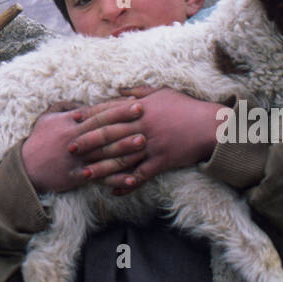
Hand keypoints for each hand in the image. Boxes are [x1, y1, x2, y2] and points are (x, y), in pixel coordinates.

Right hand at [21, 99, 146, 193]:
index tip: (134, 102)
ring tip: (142, 142)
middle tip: (144, 114)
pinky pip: (100, 177)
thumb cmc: (38, 140)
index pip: (96, 112)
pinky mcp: (77, 176)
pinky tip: (132, 177)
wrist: (25, 168)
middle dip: (124, 121)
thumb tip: (82, 101)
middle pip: (103, 128)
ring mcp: (77, 159)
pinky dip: (115, 178)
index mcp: (69, 122)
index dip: (116, 107)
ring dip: (124, 147)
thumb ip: (65, 107)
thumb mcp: (47, 118)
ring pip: (104, 152)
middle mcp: (75, 139)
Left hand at [71, 86, 224, 195]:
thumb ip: (139, 92)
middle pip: (110, 134)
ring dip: (102, 167)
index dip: (90, 115)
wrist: (212, 125)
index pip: (110, 110)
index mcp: (141, 107)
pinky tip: (115, 191)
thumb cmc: (186, 107)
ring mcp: (152, 144)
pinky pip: (142, 174)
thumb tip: (119, 90)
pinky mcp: (162, 160)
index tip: (73, 119)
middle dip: (88, 141)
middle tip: (70, 148)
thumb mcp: (162, 92)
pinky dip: (128, 184)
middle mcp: (142, 125)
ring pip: (122, 157)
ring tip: (85, 175)